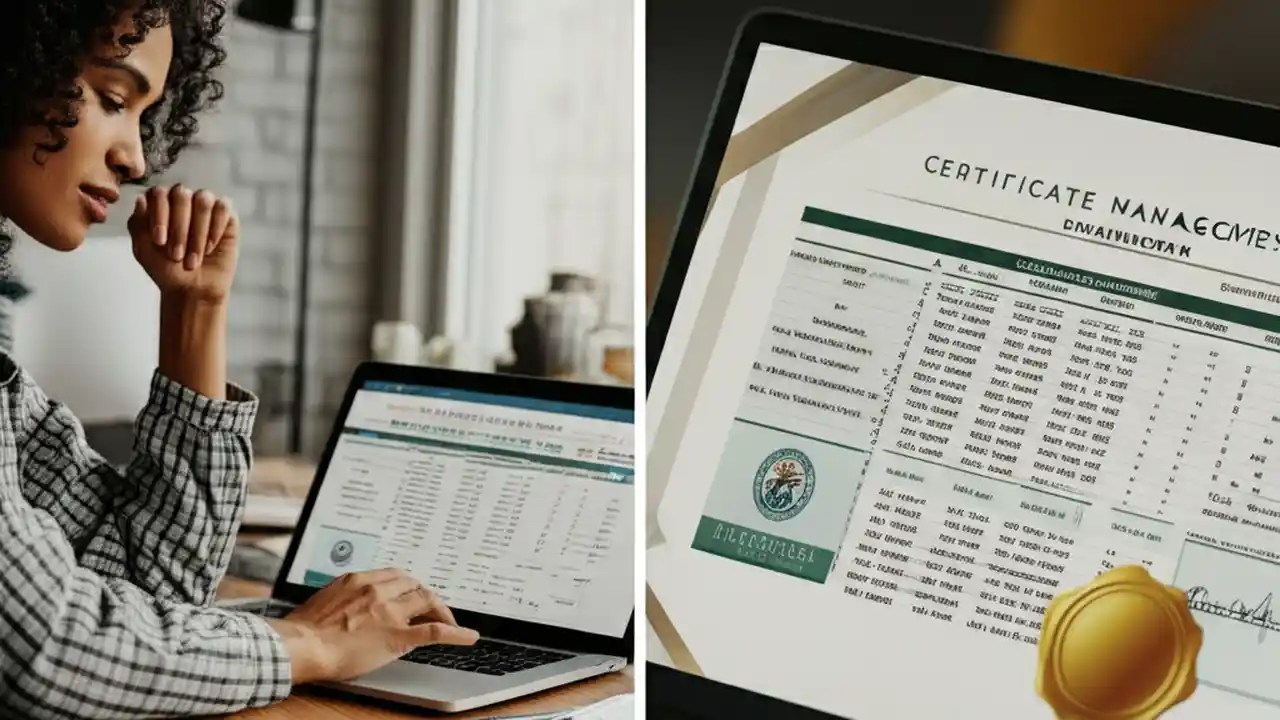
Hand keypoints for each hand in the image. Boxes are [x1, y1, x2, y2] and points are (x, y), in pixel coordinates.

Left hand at [128, 184, 239, 303]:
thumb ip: (137, 223)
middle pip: (181, 193)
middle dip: (178, 227)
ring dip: (197, 232)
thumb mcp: (143, 250)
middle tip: (176, 255)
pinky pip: (223, 208)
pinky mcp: (227, 216)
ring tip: (194, 258)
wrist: (193, 290)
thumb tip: (142, 199)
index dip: (159, 214)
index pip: (158, 192)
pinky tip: (210, 248)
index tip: (159, 242)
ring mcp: (205, 206)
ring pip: (203, 200)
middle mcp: (183, 200)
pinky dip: (215, 228)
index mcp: (160, 204)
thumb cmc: (166, 270)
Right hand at [268, 568, 478, 683]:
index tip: (414, 593)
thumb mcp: (327, 601)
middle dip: (427, 596)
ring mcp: (390, 612)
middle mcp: (378, 590)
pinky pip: (435, 630)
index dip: (410, 585)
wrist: (301, 646)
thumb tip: (354, 605)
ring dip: (441, 610)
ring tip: (449, 621)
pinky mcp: (398, 636)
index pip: (396, 576)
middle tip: (433, 608)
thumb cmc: (306, 630)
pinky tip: (468, 636)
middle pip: (415, 585)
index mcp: (359, 580)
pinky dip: (456, 632)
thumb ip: (347, 597)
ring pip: (427, 600)